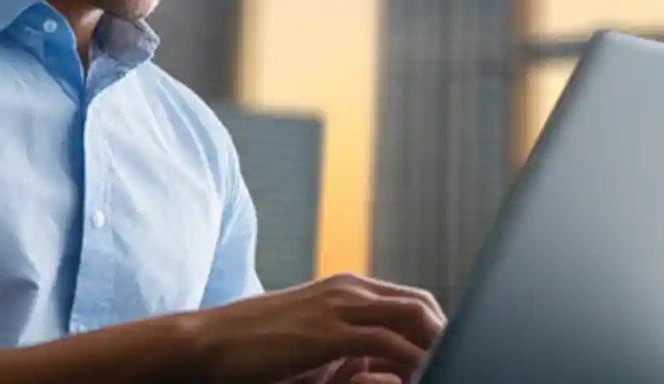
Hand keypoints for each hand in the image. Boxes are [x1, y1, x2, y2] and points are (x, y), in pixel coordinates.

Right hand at [186, 273, 445, 383]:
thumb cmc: (254, 351)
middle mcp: (349, 289)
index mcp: (347, 289)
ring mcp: (339, 306)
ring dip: (436, 348)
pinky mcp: (328, 332)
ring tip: (450, 369)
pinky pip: (389, 345)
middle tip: (460, 362)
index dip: (436, 328)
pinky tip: (422, 378)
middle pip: (421, 306)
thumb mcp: (312, 346)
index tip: (450, 354)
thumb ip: (350, 352)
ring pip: (413, 320)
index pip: (411, 302)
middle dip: (445, 336)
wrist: (203, 345)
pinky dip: (414, 361)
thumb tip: (380, 372)